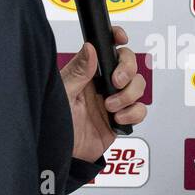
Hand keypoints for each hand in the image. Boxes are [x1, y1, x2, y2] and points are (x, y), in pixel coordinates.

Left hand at [60, 25, 147, 161]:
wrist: (63, 155)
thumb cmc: (54, 125)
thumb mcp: (63, 95)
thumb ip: (78, 72)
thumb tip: (90, 48)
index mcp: (86, 73)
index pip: (105, 48)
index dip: (116, 39)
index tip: (121, 38)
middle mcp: (102, 84)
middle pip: (129, 63)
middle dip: (128, 70)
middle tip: (117, 82)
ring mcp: (114, 100)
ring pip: (138, 85)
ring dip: (128, 95)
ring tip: (110, 107)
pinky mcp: (122, 119)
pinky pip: (140, 110)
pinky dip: (133, 113)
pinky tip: (117, 119)